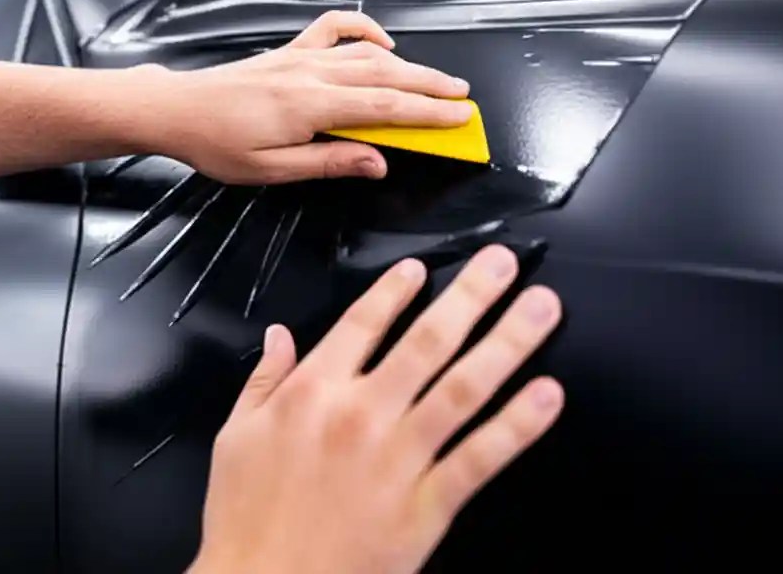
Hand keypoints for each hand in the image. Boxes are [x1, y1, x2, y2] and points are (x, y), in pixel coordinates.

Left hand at [146, 10, 472, 184]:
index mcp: (311, 106)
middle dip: (431, 87)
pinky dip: (365, 30)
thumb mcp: (273, 169)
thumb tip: (378, 162)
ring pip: (368, 54)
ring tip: (438, 79)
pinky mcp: (291, 50)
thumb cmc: (217, 143)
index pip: (386, 110)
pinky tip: (383, 43)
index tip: (459, 120)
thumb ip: (330, 162)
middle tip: (463, 99)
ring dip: (408, 65)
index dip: (428, 114)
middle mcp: (312, 74)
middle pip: (387, 77)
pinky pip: (335, 28)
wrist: (178, 110)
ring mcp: (302, 57)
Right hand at [188, 246, 564, 573]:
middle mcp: (361, 415)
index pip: (362, 325)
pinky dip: (517, 426)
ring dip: (508, 342)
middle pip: (427, 342)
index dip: (396, 291)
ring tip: (541, 308)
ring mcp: (398, 458)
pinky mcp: (425, 506)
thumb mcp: (236, 437)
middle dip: (471, 296)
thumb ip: (263, 380)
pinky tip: (546, 396)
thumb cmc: (247, 518)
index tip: (422, 268)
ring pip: (464, 388)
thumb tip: (280, 336)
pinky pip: (479, 458)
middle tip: (503, 265)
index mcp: (312, 394)